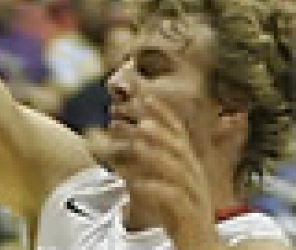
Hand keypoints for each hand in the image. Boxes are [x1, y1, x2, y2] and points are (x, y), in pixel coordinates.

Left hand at [121, 96, 217, 246]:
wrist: (202, 248)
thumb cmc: (180, 216)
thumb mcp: (167, 185)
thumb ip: (154, 165)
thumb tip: (131, 140)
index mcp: (190, 167)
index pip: (180, 135)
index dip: (164, 115)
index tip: (145, 97)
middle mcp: (196, 178)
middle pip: (179, 149)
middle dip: (158, 132)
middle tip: (137, 120)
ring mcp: (196, 198)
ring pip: (178, 172)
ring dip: (155, 156)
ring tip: (133, 145)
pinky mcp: (191, 218)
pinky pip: (175, 200)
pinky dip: (156, 189)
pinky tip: (136, 184)